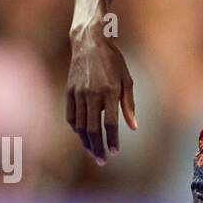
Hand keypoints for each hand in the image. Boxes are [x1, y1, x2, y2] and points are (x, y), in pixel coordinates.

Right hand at [66, 31, 136, 164]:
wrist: (89, 41)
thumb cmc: (113, 61)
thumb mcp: (126, 80)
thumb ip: (128, 105)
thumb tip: (133, 127)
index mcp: (109, 92)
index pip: (110, 124)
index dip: (112, 141)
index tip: (115, 151)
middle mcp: (92, 94)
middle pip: (93, 129)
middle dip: (98, 147)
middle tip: (102, 160)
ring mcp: (78, 93)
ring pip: (80, 125)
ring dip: (86, 142)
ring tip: (93, 152)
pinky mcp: (69, 91)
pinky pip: (71, 116)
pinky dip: (76, 129)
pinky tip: (83, 136)